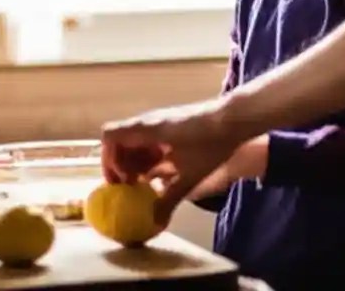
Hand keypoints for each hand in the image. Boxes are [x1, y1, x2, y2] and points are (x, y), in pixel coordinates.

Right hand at [101, 97, 247, 225]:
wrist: (235, 119)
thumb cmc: (210, 144)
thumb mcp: (189, 177)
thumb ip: (168, 201)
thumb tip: (154, 224)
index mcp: (147, 129)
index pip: (110, 137)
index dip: (109, 160)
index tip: (122, 181)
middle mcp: (149, 122)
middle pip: (120, 141)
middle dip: (121, 165)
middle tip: (130, 187)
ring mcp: (160, 122)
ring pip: (136, 141)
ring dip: (135, 162)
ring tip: (146, 183)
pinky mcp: (171, 125)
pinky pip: (150, 140)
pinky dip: (149, 157)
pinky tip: (162, 174)